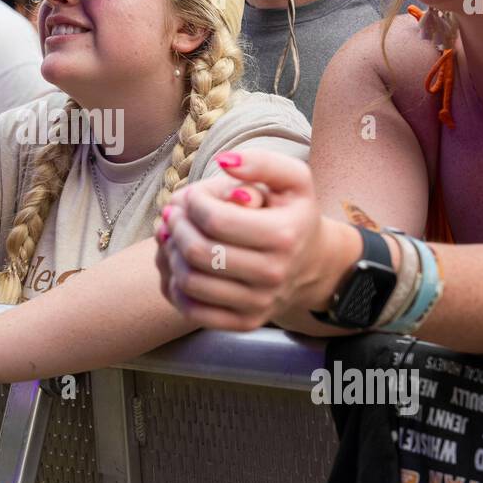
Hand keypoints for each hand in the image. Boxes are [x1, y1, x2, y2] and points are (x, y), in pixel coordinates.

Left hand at [155, 148, 354, 330]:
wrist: (312, 263)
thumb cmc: (293, 215)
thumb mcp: (293, 180)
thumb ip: (262, 163)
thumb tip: (225, 161)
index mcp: (283, 235)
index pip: (215, 219)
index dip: (192, 203)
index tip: (191, 196)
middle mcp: (273, 274)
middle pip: (199, 251)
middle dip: (177, 226)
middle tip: (174, 214)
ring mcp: (258, 303)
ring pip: (190, 282)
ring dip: (170, 254)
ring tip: (173, 236)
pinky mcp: (244, 322)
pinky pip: (193, 310)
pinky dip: (175, 286)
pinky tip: (180, 264)